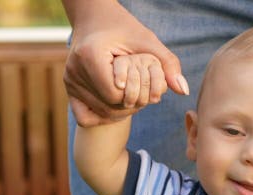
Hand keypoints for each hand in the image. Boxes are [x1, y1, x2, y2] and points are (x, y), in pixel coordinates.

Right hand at [63, 2, 188, 126]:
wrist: (95, 19)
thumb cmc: (124, 28)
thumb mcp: (148, 41)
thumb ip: (167, 63)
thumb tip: (184, 91)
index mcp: (90, 56)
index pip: (117, 95)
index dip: (136, 94)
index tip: (143, 82)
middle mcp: (73, 70)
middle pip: (109, 107)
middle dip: (131, 104)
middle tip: (142, 92)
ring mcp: (68, 81)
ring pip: (100, 114)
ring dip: (120, 111)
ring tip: (132, 95)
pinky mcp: (68, 88)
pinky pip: (85, 117)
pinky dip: (102, 116)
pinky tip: (115, 103)